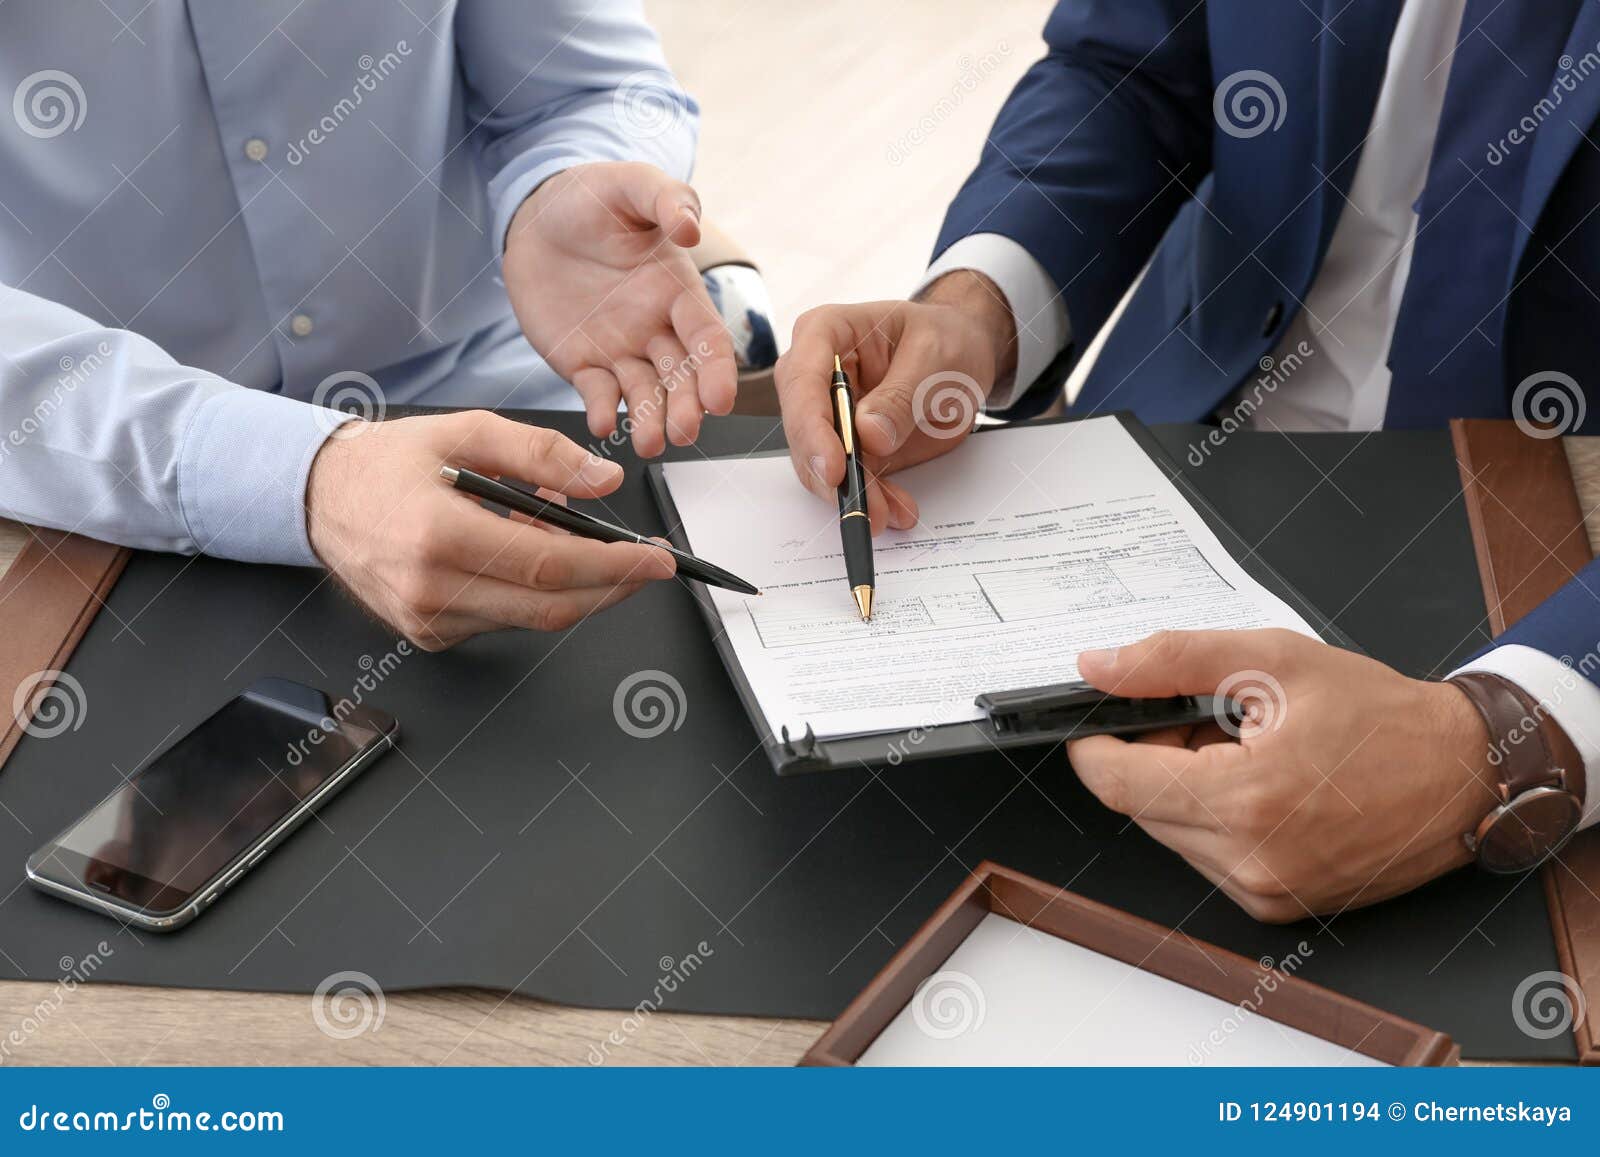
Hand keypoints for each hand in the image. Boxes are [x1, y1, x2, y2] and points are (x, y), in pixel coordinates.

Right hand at [304, 412, 675, 649]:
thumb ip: (542, 454)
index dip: (613, 566)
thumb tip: (605, 482)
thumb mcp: (467, 430)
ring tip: (586, 541)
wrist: (320, 497)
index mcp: (438, 534)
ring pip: (532, 619)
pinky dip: (536, 592)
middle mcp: (431, 588)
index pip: (549, 565)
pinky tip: (539, 557)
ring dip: (577, 587)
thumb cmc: (389, 463)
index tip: (657, 560)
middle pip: (550, 607)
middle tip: (651, 566)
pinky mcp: (429, 634)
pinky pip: (505, 620)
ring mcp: (428, 620)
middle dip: (613, 588)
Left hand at [504, 162, 736, 456]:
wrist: (533, 217)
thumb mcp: (630, 185)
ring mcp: (621, 349)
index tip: (720, 399)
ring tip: (647, 442)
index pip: (708, 338)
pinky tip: (602, 420)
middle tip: (683, 431)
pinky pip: (598, 394)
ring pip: (646, 394)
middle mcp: (656, 327)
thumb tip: (690, 230)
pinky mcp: (584, 364)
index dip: (717, 370)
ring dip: (650, 420)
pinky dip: (602, 411)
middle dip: (686, 408)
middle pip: (682, 378)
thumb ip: (667, 199)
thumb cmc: (589, 196)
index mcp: (677, 291)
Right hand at [774, 270, 1017, 533]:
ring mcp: (828, 413)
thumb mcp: (936, 356)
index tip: (834, 467)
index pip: (802, 379)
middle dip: (832, 474)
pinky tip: (896, 508)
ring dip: (854, 494)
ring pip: (822, 464)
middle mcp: (815, 373)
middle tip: (864, 505)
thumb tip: (869, 434)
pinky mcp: (847, 445)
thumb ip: (902, 394)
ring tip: (889, 512)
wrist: (963, 355)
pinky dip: (872, 499)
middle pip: (804, 430)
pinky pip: (850, 480)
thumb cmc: (946, 337)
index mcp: (827, 331)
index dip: (811, 427)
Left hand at [1065, 629, 1500, 921]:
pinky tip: (1261, 787)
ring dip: (1185, 790)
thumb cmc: (1380, 715)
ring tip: (1245, 750)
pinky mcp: (1276, 906)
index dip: (1093, 745)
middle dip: (1154, 758)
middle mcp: (1250, 861)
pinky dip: (1215, 819)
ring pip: (1171, 834)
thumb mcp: (1272, 661)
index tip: (1094, 718)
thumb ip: (1172, 660)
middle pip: (1141, 807)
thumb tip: (1098, 667)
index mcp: (1245, 801)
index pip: (1117, 783)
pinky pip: (1207, 858)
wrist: (1463, 773)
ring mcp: (1264, 892)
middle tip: (1205, 718)